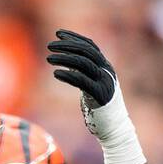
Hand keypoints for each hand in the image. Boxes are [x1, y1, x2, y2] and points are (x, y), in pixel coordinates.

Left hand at [47, 28, 143, 163]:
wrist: (114, 129)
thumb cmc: (100, 110)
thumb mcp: (92, 87)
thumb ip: (84, 74)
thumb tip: (69, 64)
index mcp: (106, 66)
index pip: (90, 45)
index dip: (74, 37)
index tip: (58, 34)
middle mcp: (107, 71)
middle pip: (86, 50)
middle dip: (67, 45)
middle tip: (49, 45)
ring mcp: (104, 82)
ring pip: (83, 63)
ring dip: (64, 58)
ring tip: (48, 58)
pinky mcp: (99, 95)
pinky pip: (82, 81)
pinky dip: (68, 75)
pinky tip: (56, 74)